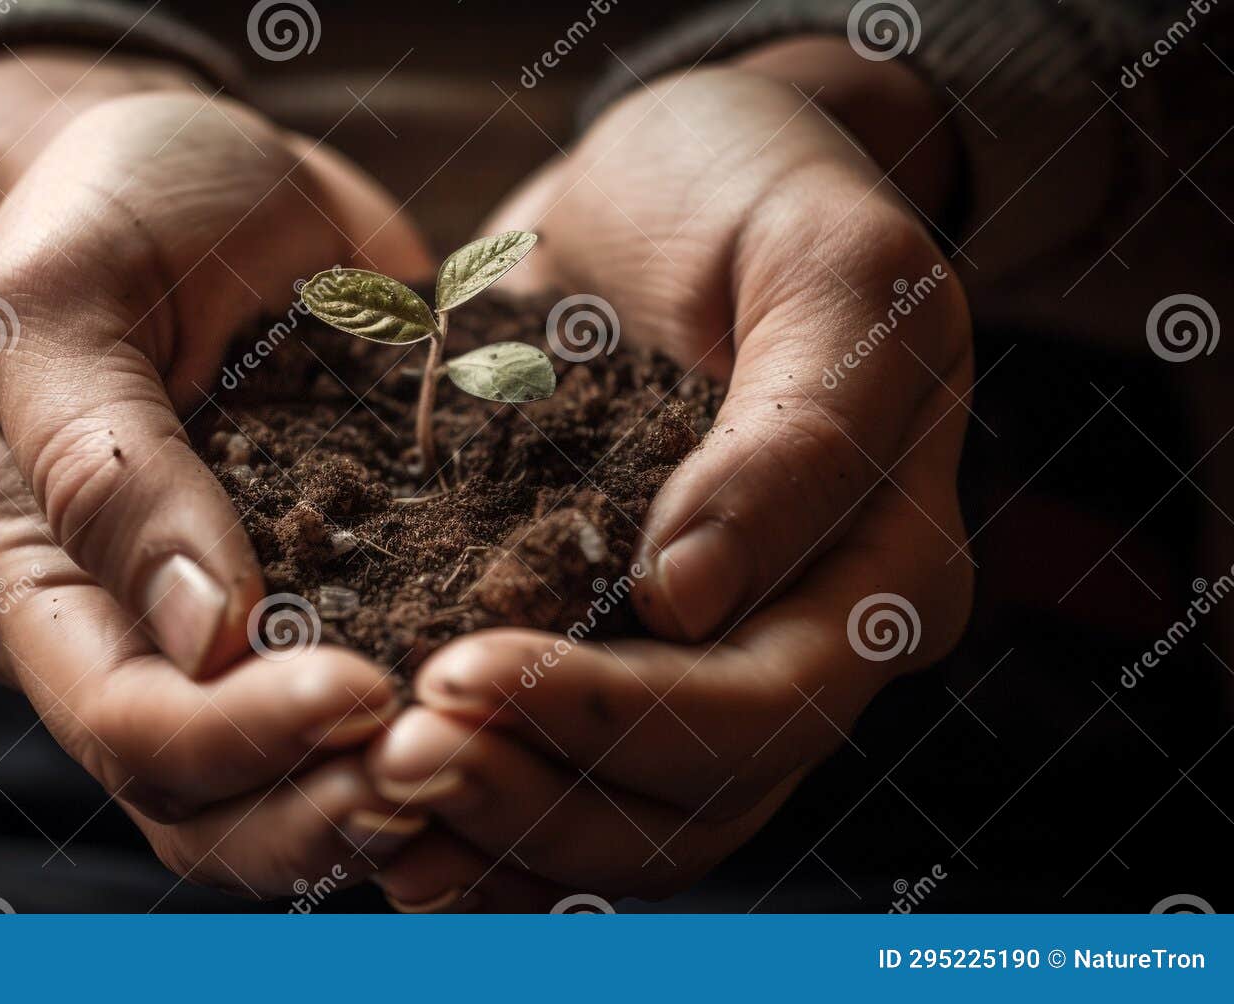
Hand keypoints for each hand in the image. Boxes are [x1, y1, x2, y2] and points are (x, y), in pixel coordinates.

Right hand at [0, 50, 431, 895]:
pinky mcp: (332, 597)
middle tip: (452, 763)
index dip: (240, 738)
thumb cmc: (99, 213)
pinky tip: (519, 715)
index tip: (362, 691)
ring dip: (393, 798)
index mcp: (31, 585)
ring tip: (493, 760)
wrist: (197, 174)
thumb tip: (202, 632)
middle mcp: (126, 639)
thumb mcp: (61, 304)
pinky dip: (441, 728)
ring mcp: (230, 633)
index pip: (126, 728)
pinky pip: (378, 701)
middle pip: (211, 805)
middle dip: (327, 806)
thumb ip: (106, 464)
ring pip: (297, 789)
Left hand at [367, 47, 974, 909]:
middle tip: (396, 756)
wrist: (666, 184)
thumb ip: (802, 428)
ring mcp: (704, 666)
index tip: (463, 671)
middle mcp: (802, 648)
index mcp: (884, 573)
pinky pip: (560, 782)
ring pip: (622, 824)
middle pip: (690, 800)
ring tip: (373, 797)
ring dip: (496, 832)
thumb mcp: (823, 261)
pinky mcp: (609, 654)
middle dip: (537, 795)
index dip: (616, 714)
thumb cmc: (761, 193)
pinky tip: (383, 823)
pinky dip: (480, 825)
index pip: (766, 702)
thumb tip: (692, 597)